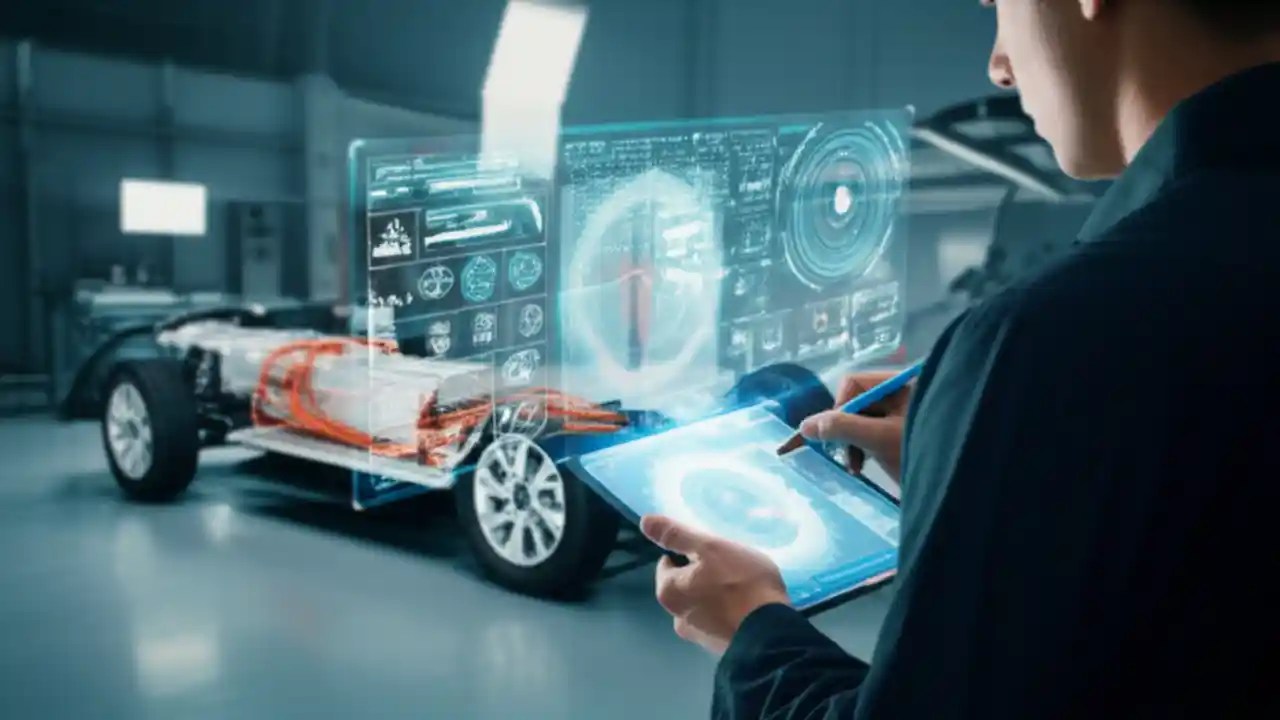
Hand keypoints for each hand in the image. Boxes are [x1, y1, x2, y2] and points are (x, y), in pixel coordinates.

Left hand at [640, 515, 790, 654]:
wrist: (772, 634)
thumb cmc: (740, 583)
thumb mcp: (709, 548)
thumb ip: (677, 535)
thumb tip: (644, 521)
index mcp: (668, 593)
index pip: (667, 563)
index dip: (689, 553)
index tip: (712, 551)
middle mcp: (676, 618)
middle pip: (685, 585)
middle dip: (702, 575)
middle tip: (730, 566)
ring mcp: (699, 637)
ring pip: (702, 604)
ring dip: (716, 594)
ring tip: (743, 585)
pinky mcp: (720, 647)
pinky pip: (719, 620)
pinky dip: (728, 611)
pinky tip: (748, 605)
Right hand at [799, 371, 912, 480]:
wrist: (961, 486)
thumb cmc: (923, 454)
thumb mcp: (879, 439)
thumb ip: (842, 427)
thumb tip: (805, 425)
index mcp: (899, 383)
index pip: (853, 384)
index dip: (839, 409)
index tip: (839, 438)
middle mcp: (901, 391)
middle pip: (856, 402)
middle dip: (846, 430)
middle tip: (848, 458)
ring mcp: (904, 412)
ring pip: (863, 420)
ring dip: (853, 443)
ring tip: (856, 467)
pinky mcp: (904, 432)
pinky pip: (874, 432)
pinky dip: (865, 448)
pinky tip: (865, 465)